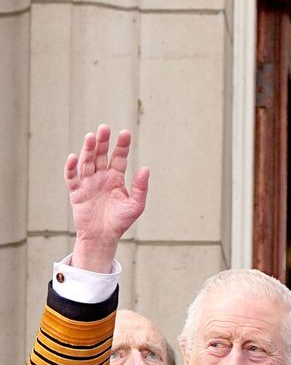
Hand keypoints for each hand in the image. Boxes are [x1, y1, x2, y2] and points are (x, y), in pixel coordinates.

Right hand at [65, 125, 149, 272]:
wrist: (103, 237)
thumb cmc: (120, 221)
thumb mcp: (136, 205)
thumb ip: (140, 187)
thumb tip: (145, 169)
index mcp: (116, 178)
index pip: (118, 157)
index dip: (121, 146)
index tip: (125, 133)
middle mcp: (101, 177)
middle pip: (101, 155)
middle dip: (103, 142)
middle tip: (104, 128)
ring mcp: (87, 183)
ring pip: (86, 162)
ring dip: (88, 149)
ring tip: (91, 137)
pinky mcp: (76, 192)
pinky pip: (72, 177)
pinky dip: (71, 167)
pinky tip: (74, 157)